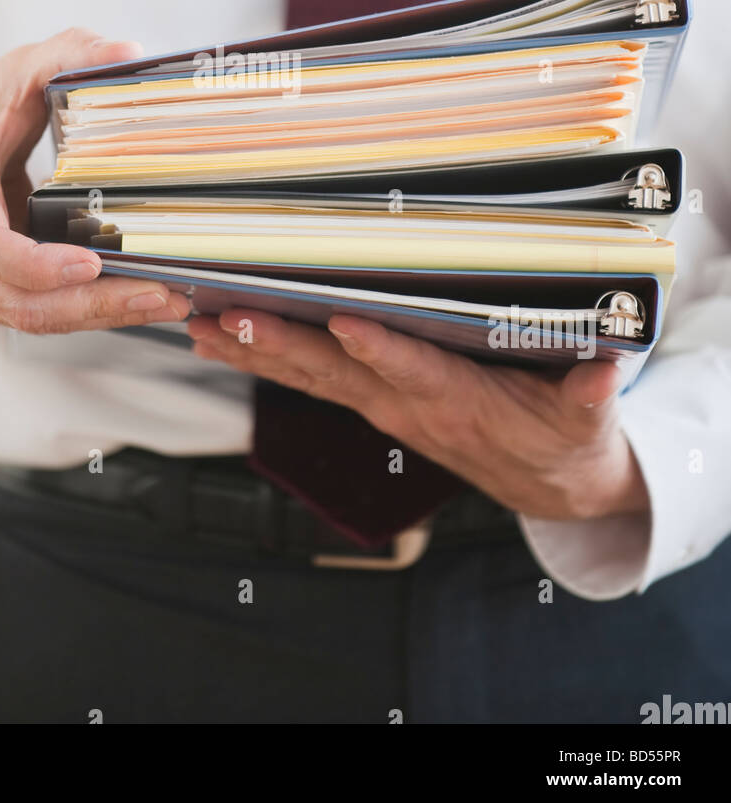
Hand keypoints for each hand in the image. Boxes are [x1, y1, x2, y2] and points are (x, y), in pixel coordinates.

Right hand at [0, 28, 189, 332]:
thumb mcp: (18, 70)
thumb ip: (69, 54)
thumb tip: (126, 53)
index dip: (35, 265)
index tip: (89, 264)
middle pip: (19, 299)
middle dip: (93, 303)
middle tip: (159, 293)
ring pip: (30, 318)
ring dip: (99, 316)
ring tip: (163, 300)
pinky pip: (34, 317)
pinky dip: (84, 314)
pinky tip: (135, 300)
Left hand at [188, 309, 649, 521]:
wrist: (547, 484)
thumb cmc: (565, 437)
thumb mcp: (586, 418)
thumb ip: (588, 395)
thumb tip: (604, 370)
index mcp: (457, 401)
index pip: (412, 371)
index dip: (379, 351)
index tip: (342, 325)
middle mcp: (405, 405)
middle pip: (334, 372)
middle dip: (277, 344)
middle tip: (223, 318)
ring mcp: (382, 407)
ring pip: (308, 375)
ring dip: (252, 351)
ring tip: (198, 325)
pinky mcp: (373, 403)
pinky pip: (309, 377)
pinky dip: (263, 357)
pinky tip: (221, 338)